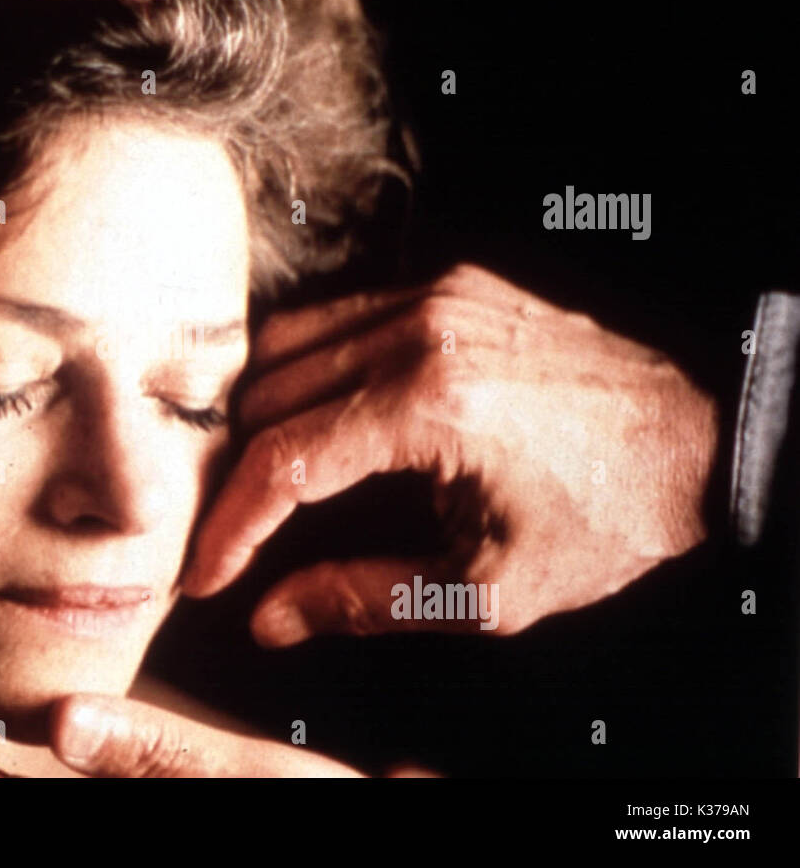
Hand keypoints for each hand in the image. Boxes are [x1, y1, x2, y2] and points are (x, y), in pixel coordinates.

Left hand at [0, 674, 361, 775]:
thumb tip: (60, 717)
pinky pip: (42, 783)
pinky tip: (9, 704)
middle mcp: (82, 808)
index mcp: (94, 811)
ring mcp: (96, 804)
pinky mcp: (124, 796)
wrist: (332, 809)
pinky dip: (2, 748)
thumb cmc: (306, 804)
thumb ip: (155, 750)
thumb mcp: (244, 774)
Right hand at [185, 263, 718, 640]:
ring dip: (262, 414)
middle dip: (236, 474)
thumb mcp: (485, 591)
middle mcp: (419, 331)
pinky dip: (309, 366)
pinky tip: (318, 415)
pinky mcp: (450, 284)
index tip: (204, 573)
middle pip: (268, 395)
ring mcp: (434, 296)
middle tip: (233, 531)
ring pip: (288, 343)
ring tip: (263, 478)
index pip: (282, 463)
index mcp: (427, 407)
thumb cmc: (604, 520)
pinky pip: (340, 314)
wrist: (698, 442)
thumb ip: (362, 599)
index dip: (229, 527)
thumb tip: (269, 617)